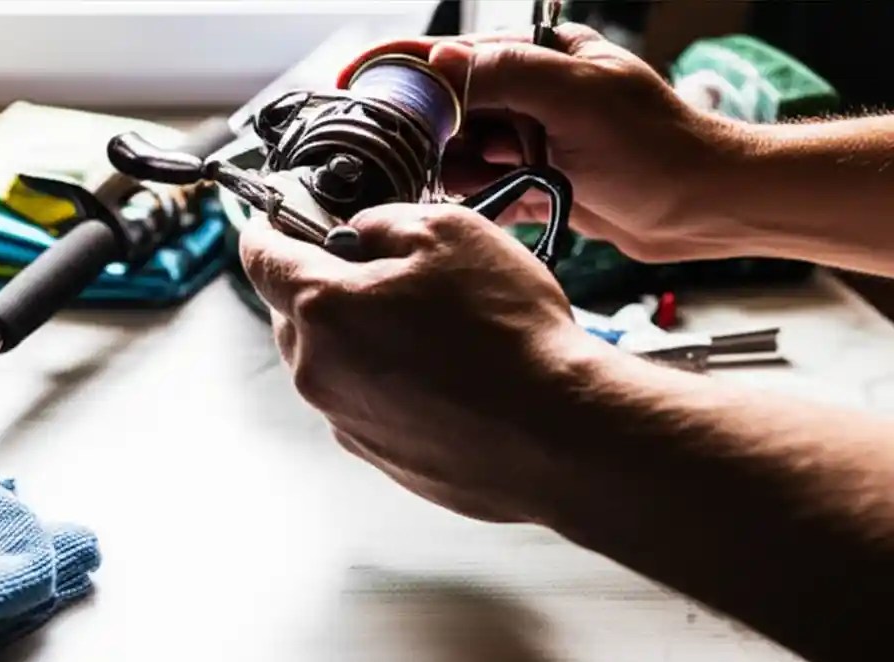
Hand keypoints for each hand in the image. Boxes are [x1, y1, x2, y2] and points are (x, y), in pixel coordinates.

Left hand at [240, 202, 598, 523]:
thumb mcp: (448, 232)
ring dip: (363, 336)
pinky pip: (364, 401)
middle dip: (329, 284)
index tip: (283, 219)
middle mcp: (318, 371)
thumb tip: (356, 234)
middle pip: (294, 312)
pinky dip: (388, 381)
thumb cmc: (507, 334)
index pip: (260, 255)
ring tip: (432, 328)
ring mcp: (344, 420)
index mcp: (321, 308)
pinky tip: (444, 375)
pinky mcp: (377, 456)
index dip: (270, 226)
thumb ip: (381, 222)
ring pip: (331, 359)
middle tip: (391, 272)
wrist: (558, 436)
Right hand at [343, 24, 755, 262]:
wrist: (706, 207)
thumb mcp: (577, 96)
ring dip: (454, 174)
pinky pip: (487, 190)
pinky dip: (480, 200)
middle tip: (402, 160)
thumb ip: (506, 74)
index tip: (353, 81)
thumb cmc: (661, 147)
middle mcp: (530, 97)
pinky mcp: (537, 182)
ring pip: (462, 155)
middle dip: (427, 135)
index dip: (400, 68)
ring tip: (472, 186)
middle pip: (448, 110)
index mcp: (539, 60)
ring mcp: (532, 141)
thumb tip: (441, 62)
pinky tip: (489, 205)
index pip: (452, 56)